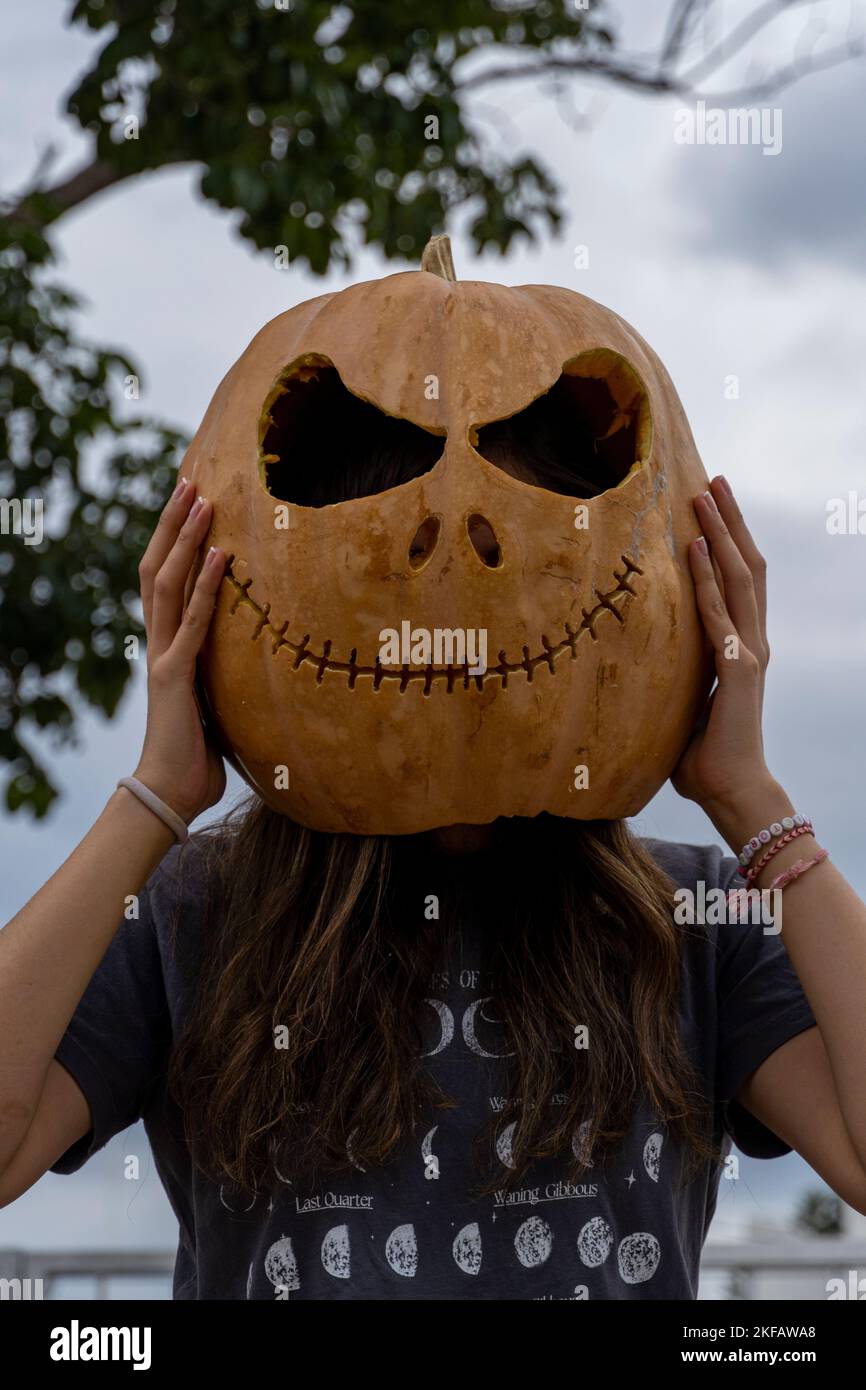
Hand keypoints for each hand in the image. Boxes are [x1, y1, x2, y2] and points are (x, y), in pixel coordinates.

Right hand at [133, 478, 225, 823]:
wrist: (170, 793)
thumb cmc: (198, 758)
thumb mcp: (218, 708)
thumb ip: (230, 682)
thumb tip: (265, 676)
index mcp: (168, 649)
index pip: (163, 583)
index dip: (173, 543)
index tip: (188, 506)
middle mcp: (159, 644)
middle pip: (156, 567)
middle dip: (172, 523)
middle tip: (189, 480)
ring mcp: (164, 655)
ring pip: (166, 581)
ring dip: (185, 537)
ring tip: (201, 497)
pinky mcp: (175, 674)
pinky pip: (193, 621)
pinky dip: (206, 584)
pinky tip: (222, 554)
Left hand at [671, 475, 775, 820]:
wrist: (730, 791)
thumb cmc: (703, 755)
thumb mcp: (684, 703)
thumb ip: (672, 679)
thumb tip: (635, 671)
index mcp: (742, 646)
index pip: (741, 580)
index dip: (731, 540)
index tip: (714, 504)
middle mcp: (752, 641)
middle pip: (747, 566)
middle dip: (731, 520)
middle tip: (714, 479)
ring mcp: (749, 653)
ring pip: (739, 578)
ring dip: (721, 534)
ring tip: (704, 497)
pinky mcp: (739, 670)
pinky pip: (719, 615)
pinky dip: (707, 580)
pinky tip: (694, 551)